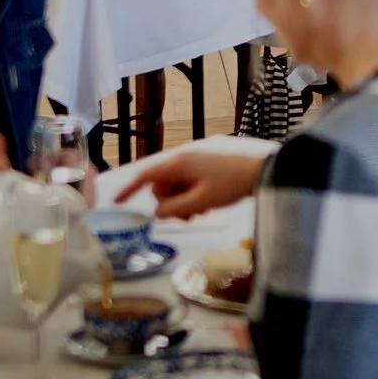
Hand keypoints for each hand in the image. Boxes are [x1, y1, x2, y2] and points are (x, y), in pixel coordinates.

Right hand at [116, 149, 266, 220]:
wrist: (261, 172)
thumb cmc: (231, 184)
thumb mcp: (201, 201)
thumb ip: (174, 209)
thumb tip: (157, 213)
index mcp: (178, 164)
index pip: (146, 175)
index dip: (129, 188)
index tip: (116, 201)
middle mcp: (182, 161)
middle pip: (161, 187)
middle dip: (170, 204)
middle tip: (189, 217)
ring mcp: (193, 165)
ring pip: (174, 189)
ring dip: (182, 204)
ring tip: (201, 212)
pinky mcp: (203, 170)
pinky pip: (187, 187)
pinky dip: (191, 199)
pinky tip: (206, 206)